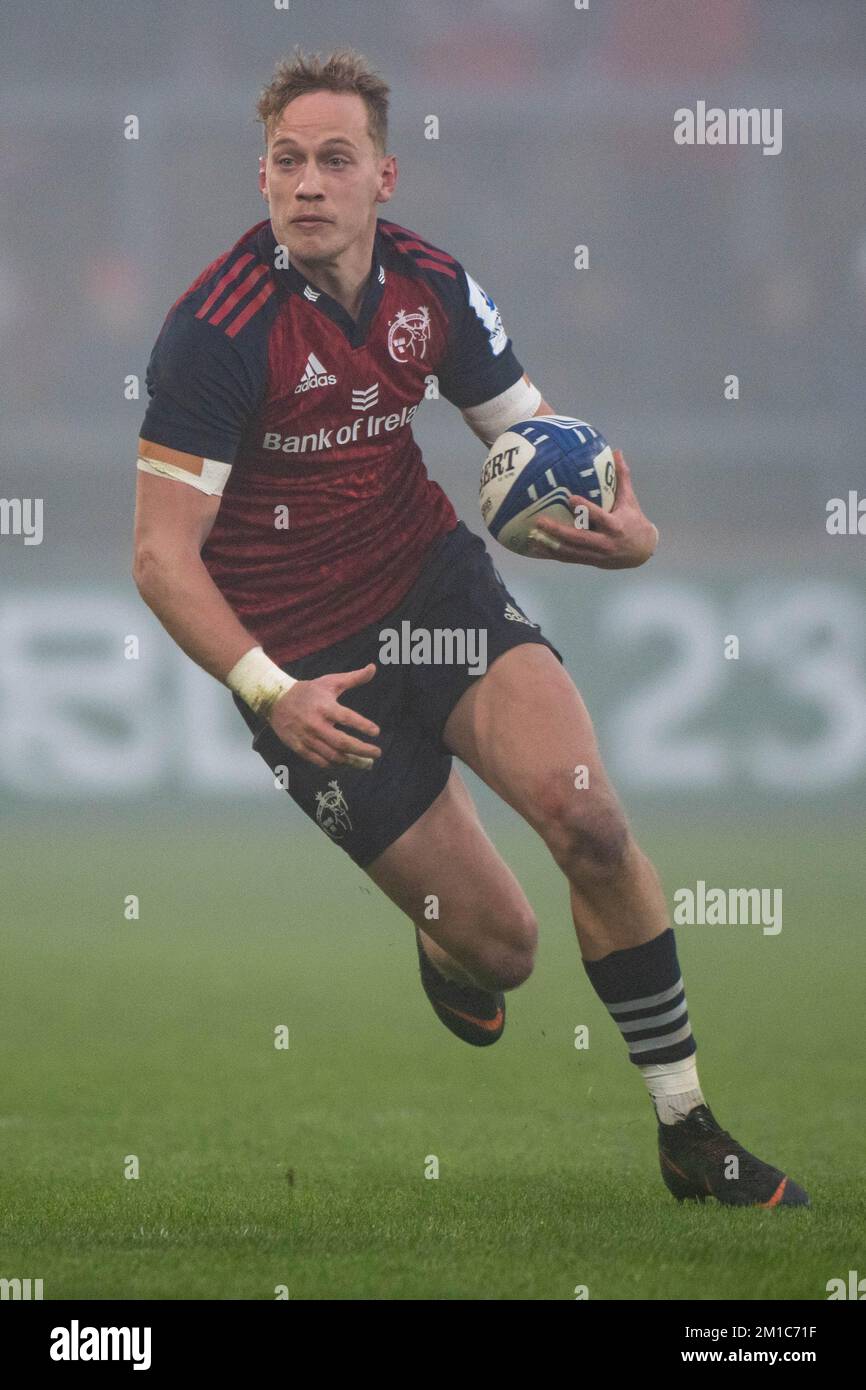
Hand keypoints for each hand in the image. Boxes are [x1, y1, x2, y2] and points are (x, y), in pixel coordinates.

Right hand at [268, 662, 381, 770]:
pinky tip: (344, 762)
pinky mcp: (299, 747)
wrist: (276, 700)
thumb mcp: (330, 682)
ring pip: (332, 755)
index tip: (376, 731)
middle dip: (362, 750)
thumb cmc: (308, 691)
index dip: (362, 725)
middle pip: (342, 742)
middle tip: (377, 753)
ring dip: (351, 760)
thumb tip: (373, 667)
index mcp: (324, 707)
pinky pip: (319, 761)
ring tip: (365, 762)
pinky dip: (333, 764)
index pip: (347, 717)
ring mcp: (307, 738)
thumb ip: (353, 678)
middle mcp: (316, 724)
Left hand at [525, 450, 657, 567]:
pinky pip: (568, 558)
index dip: (586, 509)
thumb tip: (617, 452)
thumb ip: (622, 477)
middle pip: (578, 538)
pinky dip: (551, 554)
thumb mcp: (630, 500)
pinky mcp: (589, 561)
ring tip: (532, 536)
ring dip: (550, 545)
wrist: (641, 552)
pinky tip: (536, 548)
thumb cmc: (634, 521)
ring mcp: (595, 554)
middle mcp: (604, 542)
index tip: (570, 498)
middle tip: (540, 521)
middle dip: (558, 531)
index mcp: (615, 526)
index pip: (599, 517)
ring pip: (570, 552)